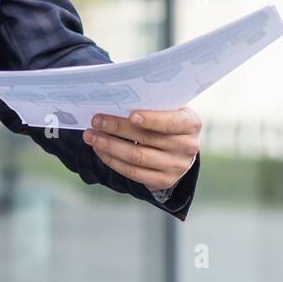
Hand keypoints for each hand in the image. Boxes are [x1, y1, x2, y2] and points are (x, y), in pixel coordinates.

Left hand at [82, 107, 201, 192]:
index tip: (131, 115)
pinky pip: (133, 172)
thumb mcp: (169, 108)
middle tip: (96, 120)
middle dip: (117, 128)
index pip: (171, 122)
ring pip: (137, 157)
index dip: (151, 119)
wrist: (180, 148)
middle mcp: (187, 147)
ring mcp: (176, 167)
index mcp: (191, 124)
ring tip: (91, 136)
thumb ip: (152, 105)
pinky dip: (113, 160)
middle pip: (147, 139)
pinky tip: (100, 150)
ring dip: (109, 146)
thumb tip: (117, 99)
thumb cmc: (168, 120)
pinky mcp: (162, 181)